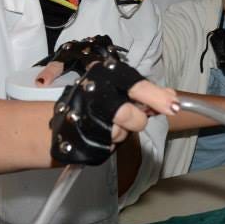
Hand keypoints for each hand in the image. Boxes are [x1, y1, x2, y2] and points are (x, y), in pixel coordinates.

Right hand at [47, 40, 174, 164]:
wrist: (51, 124)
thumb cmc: (89, 100)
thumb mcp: (114, 86)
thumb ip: (144, 92)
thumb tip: (172, 97)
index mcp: (101, 75)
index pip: (136, 86)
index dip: (157, 97)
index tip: (173, 106)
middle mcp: (92, 96)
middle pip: (132, 116)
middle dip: (137, 120)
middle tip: (132, 117)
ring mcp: (86, 122)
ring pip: (122, 134)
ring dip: (120, 132)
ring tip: (105, 123)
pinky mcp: (84, 146)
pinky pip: (109, 148)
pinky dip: (107, 142)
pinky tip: (97, 134)